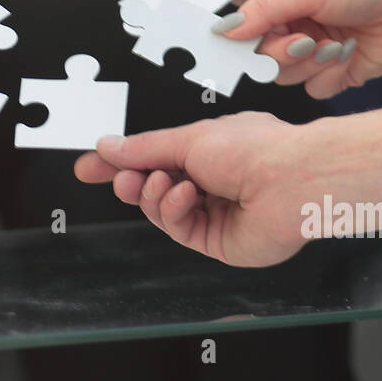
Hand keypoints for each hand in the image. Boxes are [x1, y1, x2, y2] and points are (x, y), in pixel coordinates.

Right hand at [75, 93, 381, 266]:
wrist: (292, 179)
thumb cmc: (256, 148)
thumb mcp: (187, 138)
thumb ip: (143, 148)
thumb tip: (107, 147)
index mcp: (209, 151)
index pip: (153, 159)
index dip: (120, 163)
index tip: (89, 166)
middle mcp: (212, 182)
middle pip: (154, 188)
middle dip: (133, 182)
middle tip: (120, 178)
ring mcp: (216, 214)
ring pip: (162, 212)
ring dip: (154, 196)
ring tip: (163, 181)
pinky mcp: (220, 242)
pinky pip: (180, 229)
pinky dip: (174, 211)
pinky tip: (185, 196)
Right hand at [219, 0, 381, 98]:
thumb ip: (266, 8)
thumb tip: (227, 29)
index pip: (246, 23)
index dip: (247, 37)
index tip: (251, 43)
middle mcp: (293, 23)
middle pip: (261, 55)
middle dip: (282, 52)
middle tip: (306, 43)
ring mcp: (312, 50)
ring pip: (284, 76)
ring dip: (310, 63)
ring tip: (336, 44)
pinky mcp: (332, 73)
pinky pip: (313, 89)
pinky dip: (330, 75)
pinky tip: (350, 54)